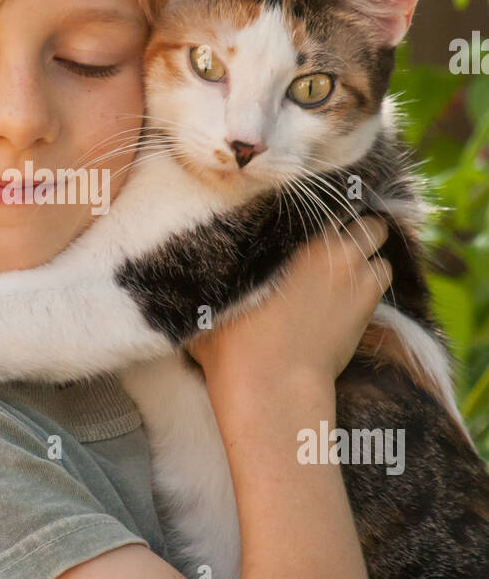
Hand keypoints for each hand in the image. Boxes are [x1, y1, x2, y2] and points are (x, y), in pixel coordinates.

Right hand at [188, 214, 391, 388]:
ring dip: (365, 245)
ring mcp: (345, 261)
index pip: (302, 198)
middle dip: (343, 219)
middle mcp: (313, 236)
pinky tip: (360, 291)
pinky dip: (375, 275)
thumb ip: (212, 278)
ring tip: (350, 265)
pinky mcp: (367, 293)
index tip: (303, 221)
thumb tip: (194, 266)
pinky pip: (385, 269)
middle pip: (343, 205)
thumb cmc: (231, 345)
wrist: (271, 379)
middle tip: (331, 241)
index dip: (307, 207)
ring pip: (374, 231)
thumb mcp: (208, 303)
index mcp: (276, 232)